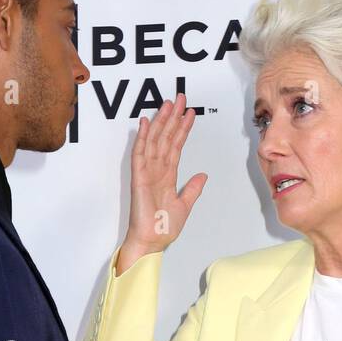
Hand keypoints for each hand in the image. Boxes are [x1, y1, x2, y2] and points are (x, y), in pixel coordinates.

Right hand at [117, 93, 206, 272]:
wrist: (152, 242)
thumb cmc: (163, 228)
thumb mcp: (185, 206)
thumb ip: (192, 189)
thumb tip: (203, 175)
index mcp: (168, 177)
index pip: (176, 147)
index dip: (183, 130)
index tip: (190, 114)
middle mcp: (157, 171)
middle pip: (166, 138)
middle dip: (173, 118)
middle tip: (180, 98)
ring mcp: (147, 173)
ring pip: (155, 141)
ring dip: (161, 122)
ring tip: (168, 103)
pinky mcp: (139, 178)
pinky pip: (140, 154)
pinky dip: (143, 138)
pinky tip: (147, 122)